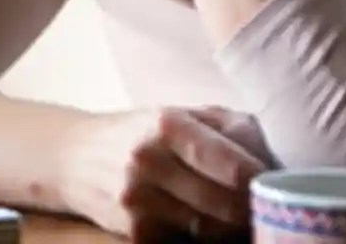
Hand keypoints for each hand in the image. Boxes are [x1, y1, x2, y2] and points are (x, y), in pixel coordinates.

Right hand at [57, 107, 269, 241]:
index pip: (234, 167)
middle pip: (228, 206)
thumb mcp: (183, 114)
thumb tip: (273, 161)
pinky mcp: (132, 231)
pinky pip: (185, 243)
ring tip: (233, 212)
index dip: (262, 180)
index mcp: (167, 125)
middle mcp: (149, 161)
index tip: (272, 180)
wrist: (72, 156)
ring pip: (210, 231)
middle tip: (262, 203)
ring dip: (229, 227)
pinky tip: (199, 221)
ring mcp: (138, 201)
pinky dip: (199, 237)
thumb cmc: (142, 132)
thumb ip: (232, 128)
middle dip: (251, 208)